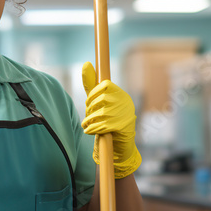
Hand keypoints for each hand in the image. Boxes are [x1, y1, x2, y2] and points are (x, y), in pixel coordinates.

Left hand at [81, 62, 140, 177]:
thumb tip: (86, 64)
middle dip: (89, 109)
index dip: (92, 94)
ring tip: (86, 125)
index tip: (89, 103)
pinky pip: (101, 125)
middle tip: (88, 117)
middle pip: (100, 99)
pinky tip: (89, 131)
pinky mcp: (122, 127)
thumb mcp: (101, 103)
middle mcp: (125, 102)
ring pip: (99, 113)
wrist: (121, 147)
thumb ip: (91, 86)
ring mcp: (124, 115)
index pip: (104, 85)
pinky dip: (92, 129)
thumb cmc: (109, 122)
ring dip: (89, 120)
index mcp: (121, 95)